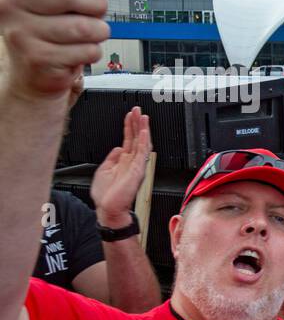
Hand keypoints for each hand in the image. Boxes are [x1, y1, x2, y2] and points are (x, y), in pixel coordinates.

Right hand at [0, 0, 107, 104]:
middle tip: (97, 10)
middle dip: (96, 3)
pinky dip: (92, 51)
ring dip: (99, 31)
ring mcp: (19, 31)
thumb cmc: (50, 25)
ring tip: (90, 33)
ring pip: (82, 26)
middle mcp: (8, 2)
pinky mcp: (36, 57)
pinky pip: (84, 50)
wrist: (34, 71)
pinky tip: (78, 52)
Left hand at [91, 106, 151, 227]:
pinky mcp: (138, 170)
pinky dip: (144, 141)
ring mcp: (136, 165)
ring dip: (143, 129)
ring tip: (143, 116)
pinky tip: (144, 131)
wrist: (108, 209)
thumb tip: (117, 148)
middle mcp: (131, 162)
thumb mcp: (104, 170)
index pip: (128, 140)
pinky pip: (143, 153)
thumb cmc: (106, 196)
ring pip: (142, 143)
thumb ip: (111, 158)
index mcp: (123, 161)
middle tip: (137, 110)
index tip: (130, 116)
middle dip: (137, 123)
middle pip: (136, 138)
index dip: (129, 127)